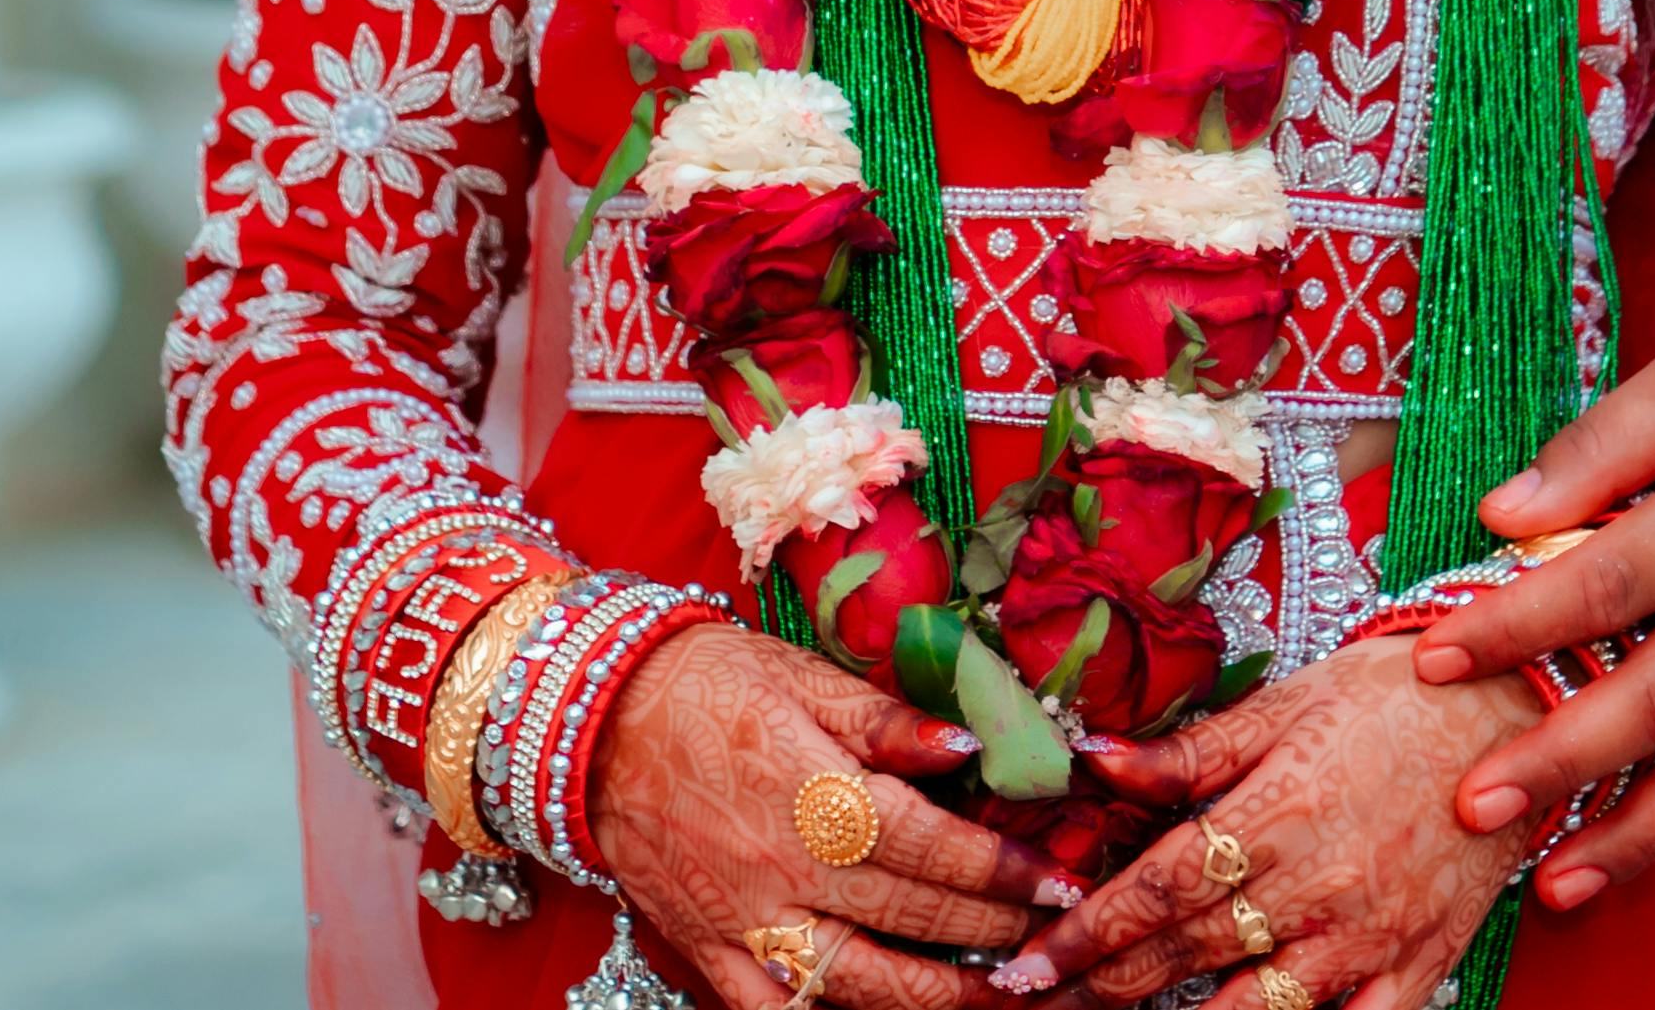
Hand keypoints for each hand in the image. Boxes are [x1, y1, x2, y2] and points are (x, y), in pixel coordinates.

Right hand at [585, 623, 1059, 1008]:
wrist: (593, 721)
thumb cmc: (707, 683)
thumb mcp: (802, 676)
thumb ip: (888, 720)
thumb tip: (972, 745)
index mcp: (812, 789)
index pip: (932, 845)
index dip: (1005, 869)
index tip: (1061, 879)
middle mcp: (783, 867)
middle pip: (912, 918)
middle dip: (996, 931)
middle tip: (1055, 933)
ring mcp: (745, 920)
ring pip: (858, 984)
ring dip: (939, 997)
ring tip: (1000, 994)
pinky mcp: (710, 950)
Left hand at [1002, 639, 1540, 1005]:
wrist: (1524, 711)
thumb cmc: (1401, 694)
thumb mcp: (1290, 700)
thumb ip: (1193, 750)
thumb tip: (1099, 761)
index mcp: (1279, 811)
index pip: (1159, 887)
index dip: (1087, 930)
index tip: (1030, 957)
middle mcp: (1320, 883)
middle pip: (1188, 952)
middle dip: (1105, 985)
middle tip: (1037, 1002)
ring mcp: (1371, 935)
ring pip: (1256, 1009)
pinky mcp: (1419, 966)